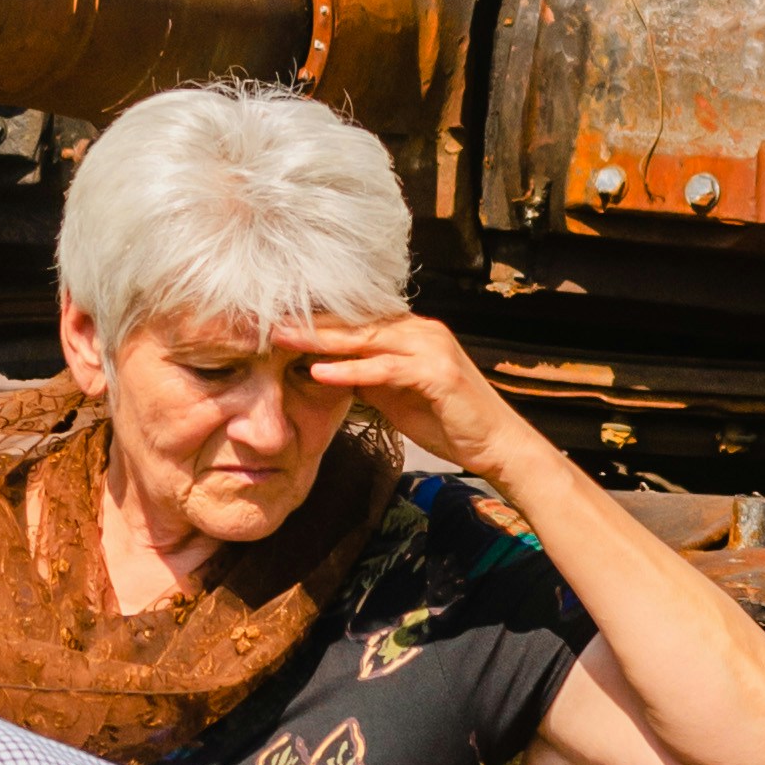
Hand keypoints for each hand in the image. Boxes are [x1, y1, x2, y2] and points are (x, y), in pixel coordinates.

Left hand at [294, 312, 529, 477]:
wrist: (496, 445)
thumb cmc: (448, 422)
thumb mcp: (397, 395)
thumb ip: (367, 377)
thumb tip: (326, 370)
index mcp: (412, 332)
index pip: (357, 319)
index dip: (318, 320)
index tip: (279, 320)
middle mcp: (422, 330)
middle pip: (356, 322)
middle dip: (311, 322)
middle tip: (268, 321)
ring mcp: (431, 348)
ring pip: (367, 338)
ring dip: (321, 339)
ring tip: (283, 340)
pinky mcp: (436, 372)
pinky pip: (385, 368)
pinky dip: (351, 370)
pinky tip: (320, 372)